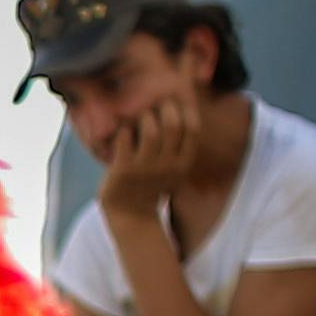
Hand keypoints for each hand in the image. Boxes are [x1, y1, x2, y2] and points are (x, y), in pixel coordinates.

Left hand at [91, 91, 204, 224]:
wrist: (131, 215)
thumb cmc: (152, 185)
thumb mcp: (173, 169)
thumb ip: (178, 147)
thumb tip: (181, 109)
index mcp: (183, 164)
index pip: (193, 129)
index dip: (186, 109)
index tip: (177, 100)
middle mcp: (167, 166)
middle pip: (173, 125)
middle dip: (165, 107)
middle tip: (157, 101)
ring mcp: (144, 168)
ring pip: (150, 130)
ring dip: (144, 116)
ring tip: (140, 114)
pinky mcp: (123, 170)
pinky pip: (125, 139)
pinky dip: (124, 129)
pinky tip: (123, 129)